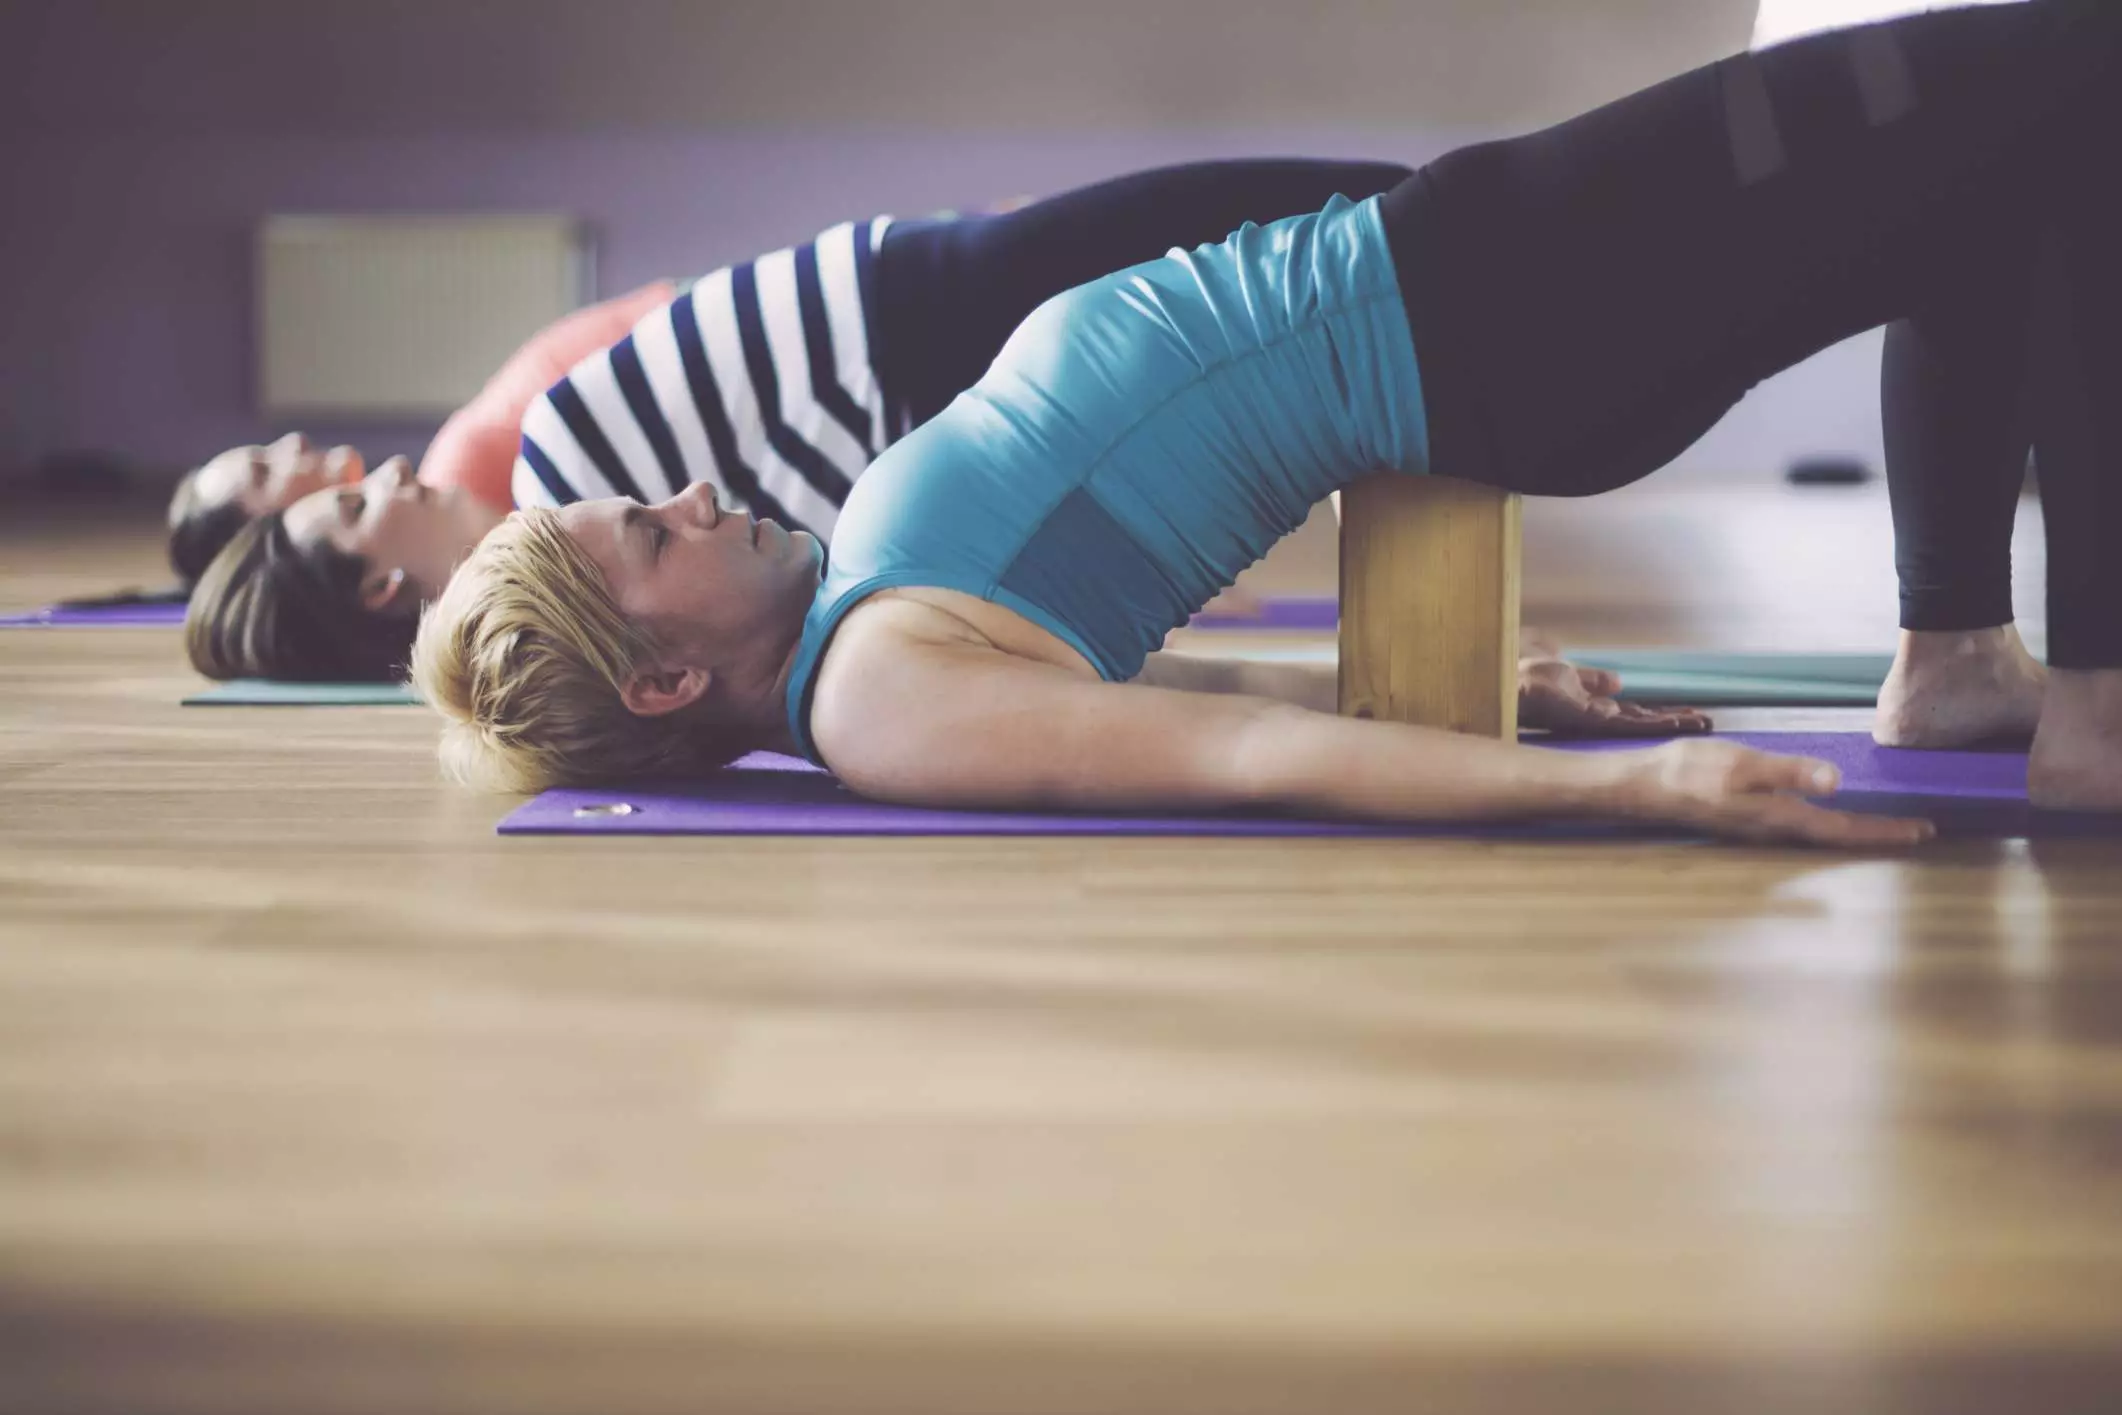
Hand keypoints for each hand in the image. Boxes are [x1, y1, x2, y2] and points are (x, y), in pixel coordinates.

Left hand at [1519, 656, 1711, 737]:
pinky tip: (1680, 721)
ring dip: (1673, 722)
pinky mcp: (1590, 719)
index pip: (1628, 711)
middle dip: (1672, 720)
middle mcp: (1592, 714)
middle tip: (1706, 722)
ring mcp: (1592, 719)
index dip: (1654, 712)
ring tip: (1705, 722)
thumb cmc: (1516, 667)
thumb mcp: (1560, 665)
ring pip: (1640, 724)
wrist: (1502, 674)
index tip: (1682, 713)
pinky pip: (1630, 723)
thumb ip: (1588, 675)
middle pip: (1640, 720)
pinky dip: (1657, 722)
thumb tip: (1616, 680)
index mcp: (1585, 703)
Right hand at [1621, 739, 1934, 847]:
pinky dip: (1827, 820)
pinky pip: (1802, 823)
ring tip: (1882, 824)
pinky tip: (1827, 809)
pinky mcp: (1749, 815)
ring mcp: (1761, 825)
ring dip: (1853, 829)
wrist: (1644, 786)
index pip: (1842, 829)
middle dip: (1875, 834)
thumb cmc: (1689, 773)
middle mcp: (1775, 828)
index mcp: (1779, 817)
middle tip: (1915, 831)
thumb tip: (1835, 782)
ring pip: (1820, 831)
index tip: (1922, 832)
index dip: (1882, 831)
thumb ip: (1788, 773)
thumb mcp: (1742, 765)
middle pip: (1836, 835)